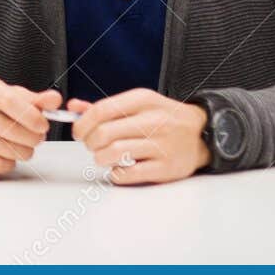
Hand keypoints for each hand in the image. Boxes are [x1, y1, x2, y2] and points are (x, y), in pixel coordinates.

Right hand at [0, 75, 60, 175]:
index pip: (7, 100)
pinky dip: (9, 162)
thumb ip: (35, 99)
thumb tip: (54, 100)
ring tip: (23, 145)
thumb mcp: (11, 96)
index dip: (30, 115)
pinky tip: (6, 153)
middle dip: (31, 136)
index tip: (43, 124)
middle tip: (38, 137)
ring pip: (4, 149)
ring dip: (23, 151)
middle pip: (6, 127)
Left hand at [68, 88, 209, 183]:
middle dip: (90, 142)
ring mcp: (162, 145)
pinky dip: (116, 173)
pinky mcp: (167, 168)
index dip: (82, 124)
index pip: (102, 110)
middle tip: (91, 145)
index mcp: (144, 100)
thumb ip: (104, 107)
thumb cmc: (164, 118)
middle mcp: (154, 120)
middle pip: (104, 133)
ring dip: (100, 158)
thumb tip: (73, 107)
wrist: (202, 134)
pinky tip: (118, 168)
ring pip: (115, 153)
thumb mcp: (138, 104)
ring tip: (104, 156)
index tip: (78, 132)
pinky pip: (130, 173)